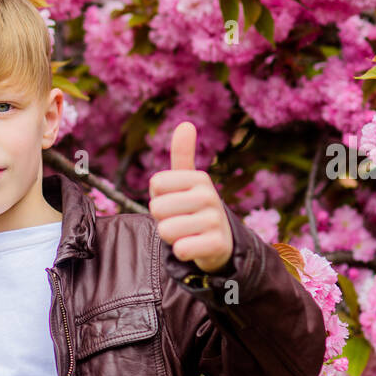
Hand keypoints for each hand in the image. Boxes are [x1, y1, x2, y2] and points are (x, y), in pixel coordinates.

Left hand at [149, 122, 233, 273]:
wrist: (220, 243)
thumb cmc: (195, 209)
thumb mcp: (189, 182)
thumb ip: (183, 155)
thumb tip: (186, 123)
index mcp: (200, 178)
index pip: (156, 184)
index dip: (158, 197)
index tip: (175, 202)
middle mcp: (210, 196)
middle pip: (157, 208)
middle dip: (163, 219)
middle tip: (180, 221)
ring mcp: (215, 221)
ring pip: (166, 230)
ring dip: (171, 237)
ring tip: (186, 234)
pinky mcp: (217, 245)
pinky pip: (180, 249)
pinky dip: (181, 252)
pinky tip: (193, 248)